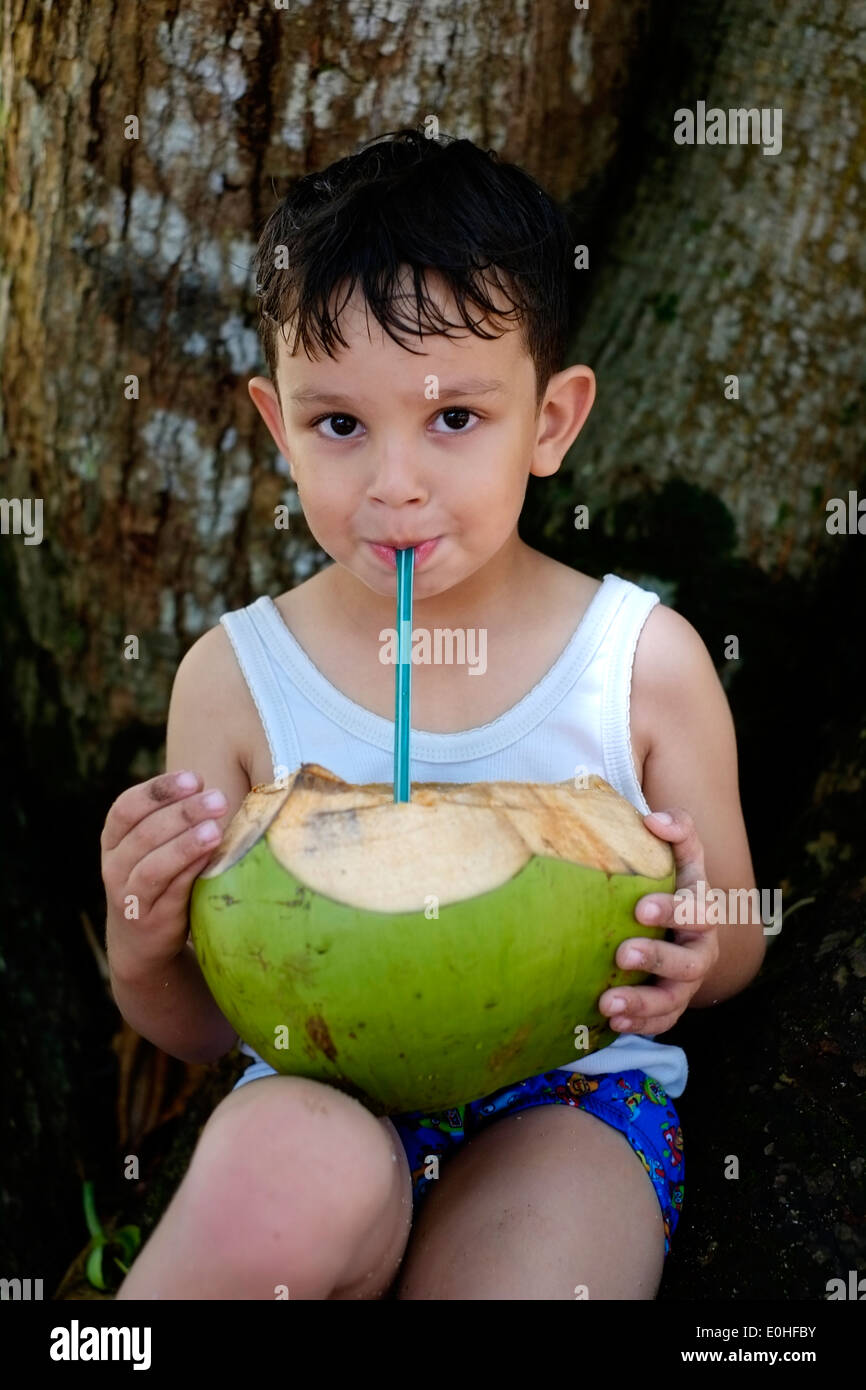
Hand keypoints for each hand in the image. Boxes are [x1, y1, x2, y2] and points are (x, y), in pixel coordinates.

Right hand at [101, 770, 228, 977]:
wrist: (140, 941)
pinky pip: (170, 893)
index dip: (159, 790)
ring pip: (154, 866)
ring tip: (215, 829)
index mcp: (113, 839)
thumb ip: (170, 820)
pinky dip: (191, 874)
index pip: (127, 806)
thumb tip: (213, 788)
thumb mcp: (150, 848)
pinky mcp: (150, 920)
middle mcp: (114, 866)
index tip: (194, 778)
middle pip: (145, 832)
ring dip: (186, 844)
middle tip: (217, 798)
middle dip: (183, 812)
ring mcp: (128, 895)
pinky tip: (212, 858)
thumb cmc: (156, 879)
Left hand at [598, 807, 719, 1036]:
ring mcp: (685, 983)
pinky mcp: (670, 1005)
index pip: (697, 911)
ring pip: (673, 1000)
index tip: (639, 907)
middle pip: (689, 963)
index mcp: (701, 911)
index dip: (673, 911)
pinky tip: (611, 1022)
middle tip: (622, 954)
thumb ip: (677, 829)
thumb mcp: (679, 854)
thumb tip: (654, 820)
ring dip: (643, 1004)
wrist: (674, 920)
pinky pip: (660, 1022)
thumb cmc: (669, 881)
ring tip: (608, 1003)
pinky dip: (638, 1025)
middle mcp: (699, 950)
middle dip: (657, 959)